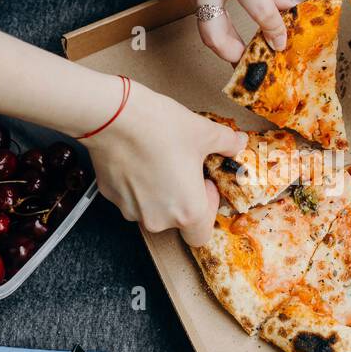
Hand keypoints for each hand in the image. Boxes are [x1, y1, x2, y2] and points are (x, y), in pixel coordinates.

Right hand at [80, 84, 246, 245]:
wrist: (114, 116)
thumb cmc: (161, 127)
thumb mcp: (205, 132)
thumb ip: (227, 143)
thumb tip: (238, 142)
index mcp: (188, 211)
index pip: (200, 235)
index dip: (207, 212)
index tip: (204, 185)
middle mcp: (158, 219)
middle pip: (175, 220)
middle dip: (182, 198)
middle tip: (183, 168)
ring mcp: (131, 210)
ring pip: (151, 209)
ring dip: (159, 192)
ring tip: (160, 160)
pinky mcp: (111, 197)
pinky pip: (130, 198)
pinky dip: (137, 184)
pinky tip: (139, 159)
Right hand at [172, 0, 295, 63]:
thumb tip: (286, 7)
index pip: (259, 10)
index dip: (274, 30)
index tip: (283, 42)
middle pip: (215, 35)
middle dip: (233, 55)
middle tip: (253, 61)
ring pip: (204, 27)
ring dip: (224, 43)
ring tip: (244, 49)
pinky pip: (201, 11)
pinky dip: (217, 24)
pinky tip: (232, 24)